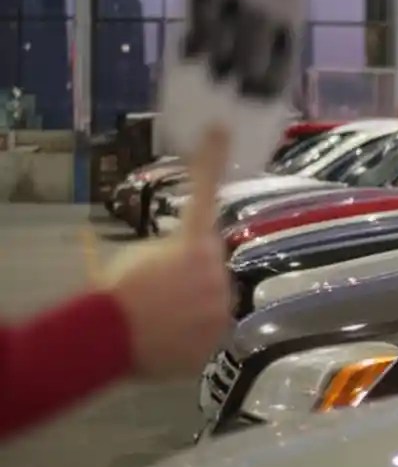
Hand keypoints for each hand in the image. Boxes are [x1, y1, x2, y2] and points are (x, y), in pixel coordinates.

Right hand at [88, 126, 233, 378]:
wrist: (107, 339)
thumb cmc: (115, 293)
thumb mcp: (135, 258)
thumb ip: (169, 251)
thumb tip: (175, 257)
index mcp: (190, 242)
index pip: (203, 192)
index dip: (213, 159)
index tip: (222, 126)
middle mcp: (213, 267)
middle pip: (212, 261)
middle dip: (194, 271)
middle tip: (164, 290)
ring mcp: (221, 301)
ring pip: (215, 296)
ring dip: (196, 302)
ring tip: (164, 317)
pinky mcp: (220, 332)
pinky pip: (213, 327)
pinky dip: (195, 330)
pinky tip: (171, 335)